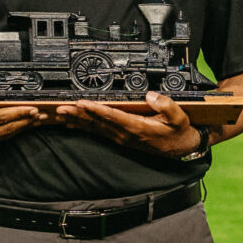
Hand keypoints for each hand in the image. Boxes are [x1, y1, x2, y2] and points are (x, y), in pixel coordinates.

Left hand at [58, 91, 205, 158]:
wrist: (180, 147)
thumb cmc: (177, 131)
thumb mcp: (179, 117)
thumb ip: (167, 105)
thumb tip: (152, 95)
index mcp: (138, 127)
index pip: (113, 116)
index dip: (96, 110)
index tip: (82, 103)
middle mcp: (126, 133)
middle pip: (98, 123)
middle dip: (79, 115)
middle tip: (62, 108)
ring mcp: (122, 137)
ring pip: (96, 128)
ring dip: (77, 121)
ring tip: (61, 114)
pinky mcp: (120, 138)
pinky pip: (99, 132)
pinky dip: (84, 127)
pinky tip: (72, 124)